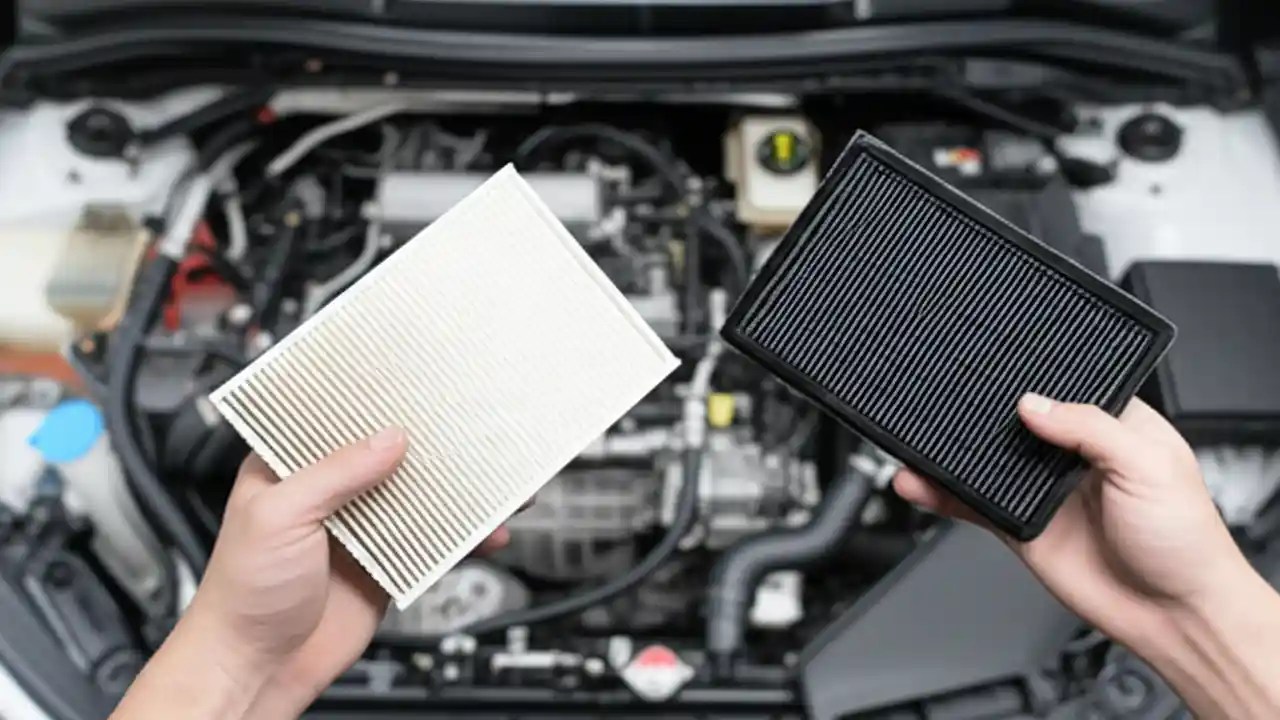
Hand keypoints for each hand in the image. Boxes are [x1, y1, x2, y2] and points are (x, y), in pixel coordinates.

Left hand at [113, 428, 509, 719]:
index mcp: (290, 468)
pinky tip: (486, 533)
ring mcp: (361, 530)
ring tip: (492, 478)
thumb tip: (388, 440)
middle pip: (389, 456)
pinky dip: (463, 539)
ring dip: (455, 492)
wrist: (257, 668)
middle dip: (430, 444)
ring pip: (418, 499)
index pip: (338, 420)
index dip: (375, 402)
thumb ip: (334, 474)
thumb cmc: (241, 594)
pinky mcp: (386, 566)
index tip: (416, 385)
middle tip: (469, 427)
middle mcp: (329, 493)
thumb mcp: (279, 516)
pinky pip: (433, 545)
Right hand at [893, 394, 1279, 717]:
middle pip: (1014, 422)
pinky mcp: (1020, 526)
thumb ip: (1088, 428)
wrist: (1174, 615)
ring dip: (950, 453)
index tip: (993, 366)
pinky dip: (942, 494)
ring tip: (917, 438)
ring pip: (985, 461)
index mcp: (1112, 424)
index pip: (1061, 386)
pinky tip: (919, 483)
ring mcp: (1043, 490)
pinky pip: (972, 505)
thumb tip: (1031, 404)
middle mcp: (1073, 453)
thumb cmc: (1184, 540)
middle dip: (979, 413)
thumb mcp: (1149, 465)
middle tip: (945, 400)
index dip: (1030, 376)